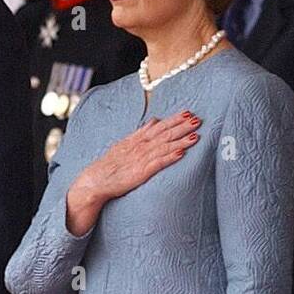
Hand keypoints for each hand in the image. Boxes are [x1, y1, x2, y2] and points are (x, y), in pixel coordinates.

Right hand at [66, 111, 201, 234]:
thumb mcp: (124, 144)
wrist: (95, 180)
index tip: (188, 112)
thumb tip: (155, 120)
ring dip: (180, 140)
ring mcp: (140, 159)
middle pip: (164, 133)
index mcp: (136, 139)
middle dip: (182, 126)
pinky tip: (182, 153)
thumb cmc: (109, 165)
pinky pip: (158, 163)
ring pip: (164, 146)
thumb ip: (141, 132)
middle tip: (198, 119)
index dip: (174, 119)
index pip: (158, 126)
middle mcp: (140, 146)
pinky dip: (170, 157)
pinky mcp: (140, 172)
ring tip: (195, 134)